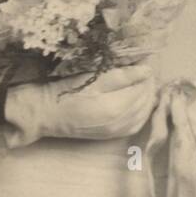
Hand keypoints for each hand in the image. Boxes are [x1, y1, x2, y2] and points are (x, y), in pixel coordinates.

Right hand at [3, 63, 157, 147]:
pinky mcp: (113, 135)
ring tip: (142, 82)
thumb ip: (121, 75)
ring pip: (144, 112)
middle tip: (144, 69)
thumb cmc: (66, 93)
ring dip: (147, 96)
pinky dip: (142, 111)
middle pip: (146, 100)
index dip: (146, 72)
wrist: (47, 115)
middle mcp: (120, 123)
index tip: (145, 60)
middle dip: (148, 84)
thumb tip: (147, 70)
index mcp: (115, 107)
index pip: (143, 87)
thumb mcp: (92, 78)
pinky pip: (137, 124)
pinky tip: (139, 101)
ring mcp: (117, 131)